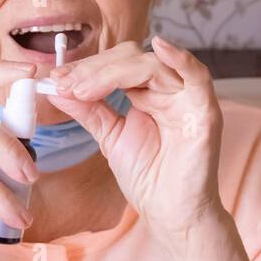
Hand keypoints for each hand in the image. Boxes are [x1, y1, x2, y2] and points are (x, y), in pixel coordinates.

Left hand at [45, 36, 224, 242]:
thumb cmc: (148, 177)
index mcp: (148, 92)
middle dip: (94, 68)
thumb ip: (88, 110)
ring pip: (152, 65)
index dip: (86, 68)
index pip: (117, 64)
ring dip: (112, 72)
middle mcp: (169, 90)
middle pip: (132, 58)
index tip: (56, 79)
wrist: (170, 213)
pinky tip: (161, 46)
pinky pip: (198, 76)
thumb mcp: (110, 136)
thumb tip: (56, 87)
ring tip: (82, 89)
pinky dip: (181, 58)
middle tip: (65, 84)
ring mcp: (188, 98)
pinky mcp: (204, 112)